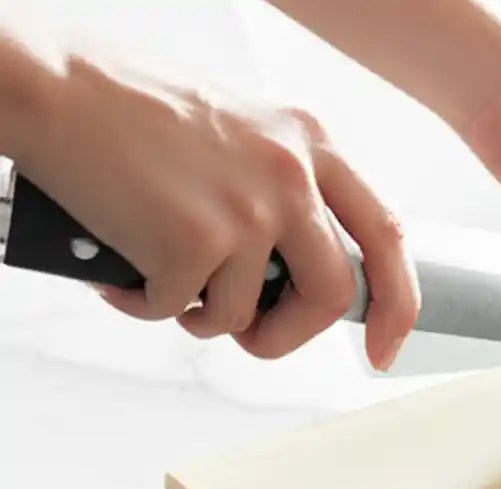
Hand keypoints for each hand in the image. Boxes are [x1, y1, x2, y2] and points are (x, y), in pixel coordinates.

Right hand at [15, 52, 418, 369]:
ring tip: (163, 277)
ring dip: (203, 315)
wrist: (55, 83)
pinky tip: (123, 270)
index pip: (386, 235)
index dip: (397, 301)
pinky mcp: (193, 241)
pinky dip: (145, 303)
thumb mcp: (243, 131)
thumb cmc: (133, 107)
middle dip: (290, 333)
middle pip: (334, 293)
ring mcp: (247, 210)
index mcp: (312, 143)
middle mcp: (292, 176)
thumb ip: (284, 188)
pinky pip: (179, 310)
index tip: (385, 345)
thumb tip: (297, 266)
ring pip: (248, 312)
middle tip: (252, 336)